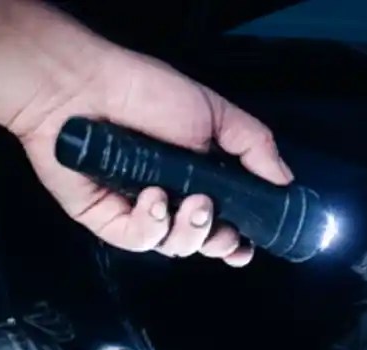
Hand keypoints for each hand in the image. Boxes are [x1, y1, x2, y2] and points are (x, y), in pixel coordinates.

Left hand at [11, 47, 293, 266]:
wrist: (81, 86)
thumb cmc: (145, 92)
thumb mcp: (216, 113)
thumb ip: (255, 147)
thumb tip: (285, 181)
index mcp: (200, 178)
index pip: (227, 223)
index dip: (239, 242)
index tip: (247, 246)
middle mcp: (171, 200)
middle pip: (204, 243)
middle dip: (219, 241)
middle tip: (221, 224)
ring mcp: (138, 212)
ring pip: (175, 247)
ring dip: (191, 231)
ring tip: (192, 202)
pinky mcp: (107, 219)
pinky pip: (139, 241)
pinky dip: (152, 225)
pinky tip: (152, 197)